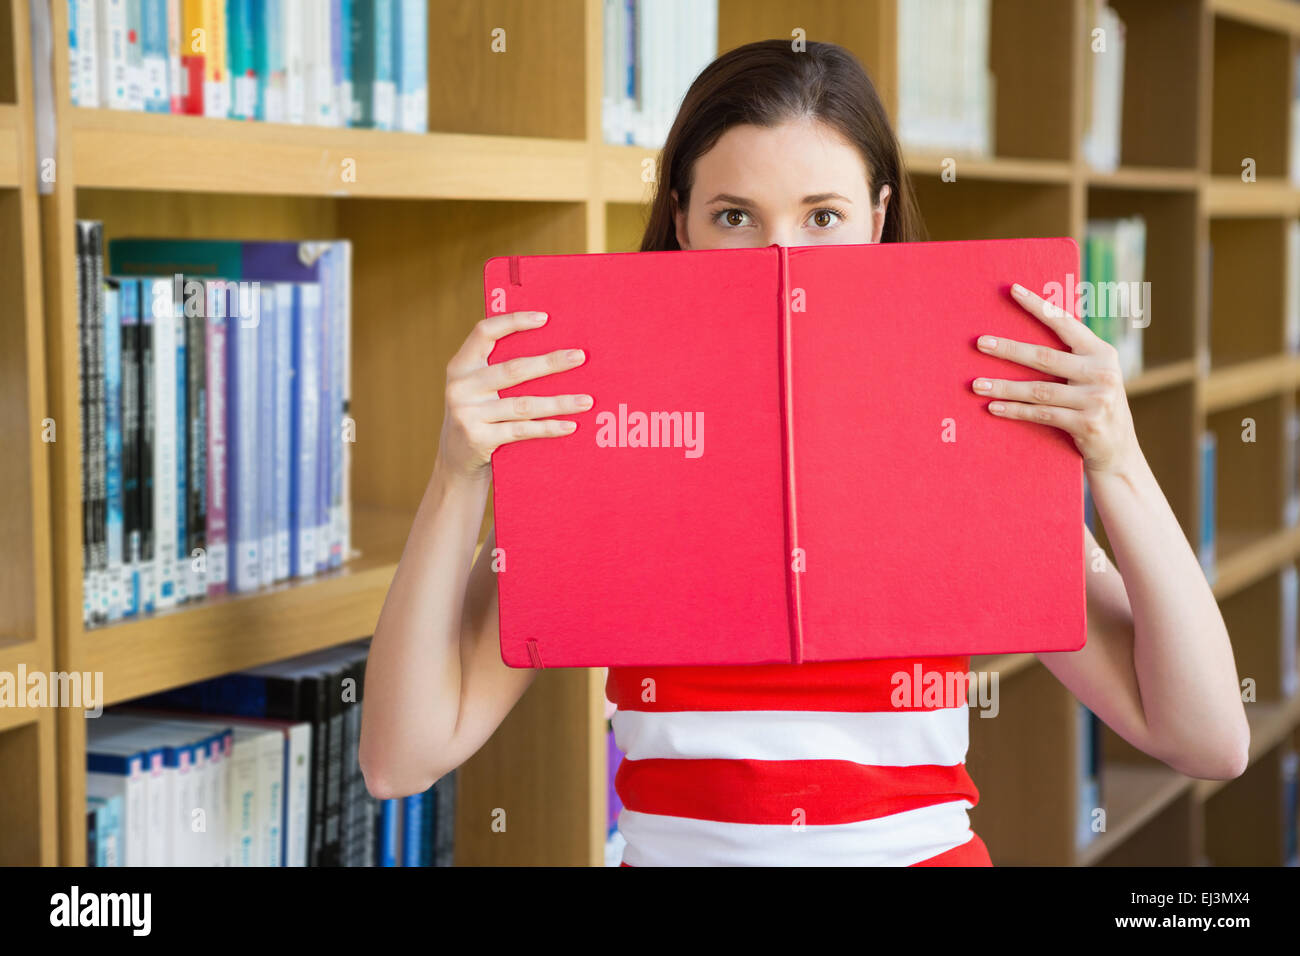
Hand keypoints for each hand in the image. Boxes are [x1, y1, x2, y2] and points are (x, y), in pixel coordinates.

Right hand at [437, 310, 590, 479]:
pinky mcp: (479, 439)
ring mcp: (468, 414)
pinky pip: (522, 430)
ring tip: (586, 401)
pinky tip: (570, 425)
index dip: (513, 321)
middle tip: (579, 357)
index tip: (545, 318)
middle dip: (550, 362)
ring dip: (559, 402)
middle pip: (513, 369)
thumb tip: (552, 350)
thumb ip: (496, 369)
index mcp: (460, 366)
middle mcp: (461, 387)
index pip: (484, 332)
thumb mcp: (476, 389)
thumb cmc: (478, 418)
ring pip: (524, 404)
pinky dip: (549, 428)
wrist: (455, 465)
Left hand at [972, 282, 1141, 475]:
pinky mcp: (1086, 424)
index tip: (1013, 290)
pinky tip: (993, 408)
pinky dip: (1014, 411)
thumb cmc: (1095, 406)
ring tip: (976, 384)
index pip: (1065, 324)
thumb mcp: (1093, 376)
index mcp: (1102, 353)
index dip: (1038, 307)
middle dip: (1009, 349)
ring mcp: (1096, 399)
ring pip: (1038, 390)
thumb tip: (1027, 333)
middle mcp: (1102, 373)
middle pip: (1044, 357)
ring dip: (1003, 387)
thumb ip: (1072, 356)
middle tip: (980, 342)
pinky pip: (1041, 414)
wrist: (1119, 452)